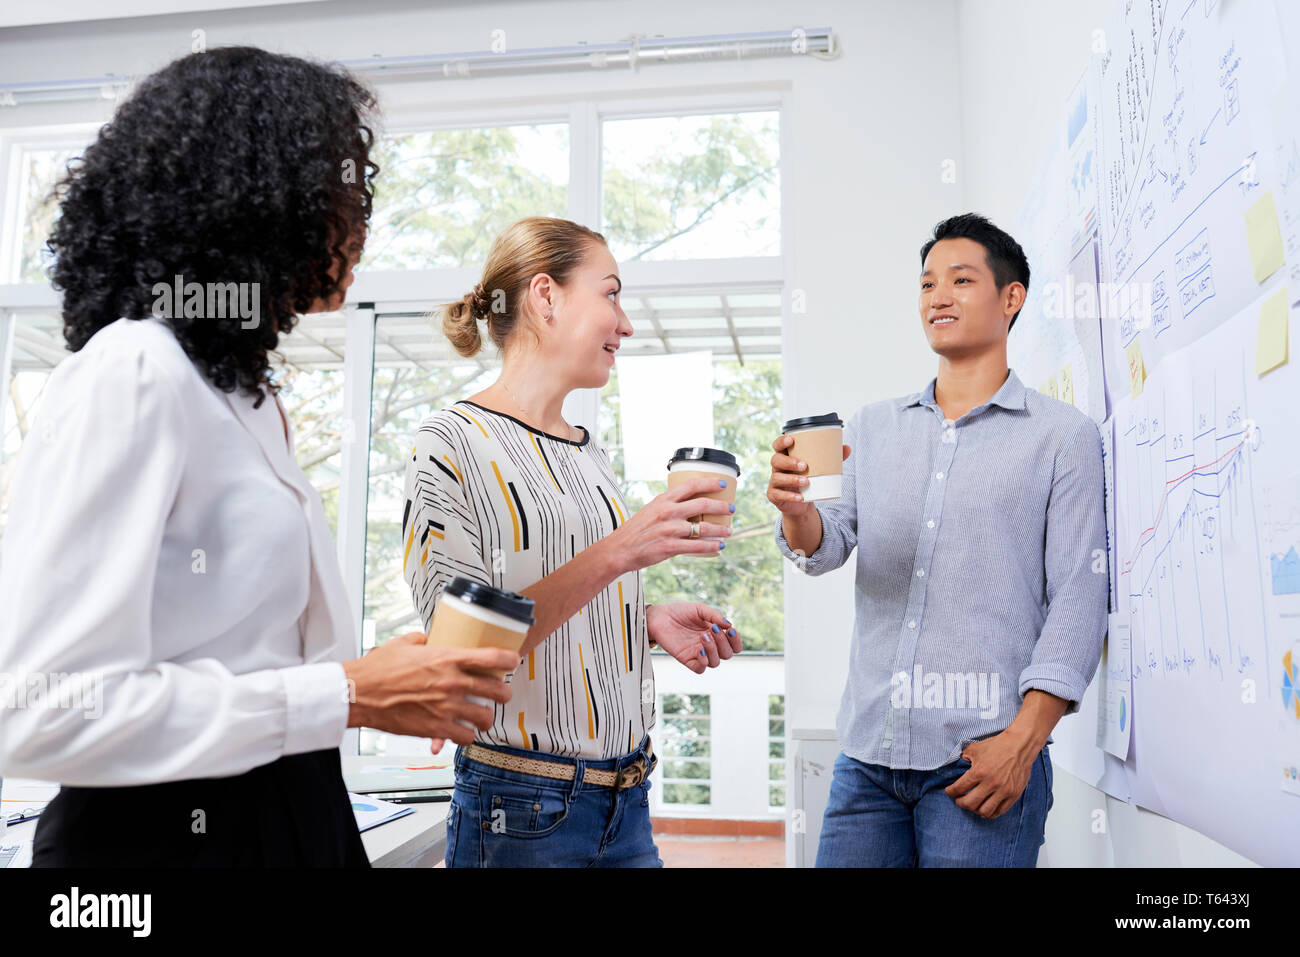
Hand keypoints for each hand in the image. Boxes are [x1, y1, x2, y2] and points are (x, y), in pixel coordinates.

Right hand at [341, 633, 516, 749]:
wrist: (359, 693)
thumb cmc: (378, 669)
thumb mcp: (405, 643)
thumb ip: (425, 639)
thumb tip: (432, 638)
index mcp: (447, 658)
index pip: (493, 657)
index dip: (509, 659)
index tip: (512, 661)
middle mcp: (452, 682)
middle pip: (497, 690)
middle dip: (504, 693)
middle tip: (501, 694)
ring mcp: (446, 707)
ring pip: (485, 717)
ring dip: (486, 717)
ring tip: (482, 717)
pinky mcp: (436, 728)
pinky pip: (465, 736)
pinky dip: (467, 735)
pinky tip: (463, 731)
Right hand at [609, 476, 734, 571]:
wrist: (620, 549)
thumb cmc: (635, 531)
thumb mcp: (650, 510)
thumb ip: (668, 506)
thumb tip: (687, 506)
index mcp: (663, 500)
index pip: (691, 485)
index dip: (710, 483)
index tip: (722, 483)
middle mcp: (668, 512)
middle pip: (703, 504)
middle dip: (721, 506)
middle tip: (731, 508)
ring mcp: (671, 529)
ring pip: (704, 528)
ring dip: (720, 529)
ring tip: (729, 531)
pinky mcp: (671, 546)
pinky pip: (698, 546)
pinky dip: (712, 546)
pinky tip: (719, 546)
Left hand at [647, 602, 741, 673]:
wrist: (659, 616)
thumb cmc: (679, 612)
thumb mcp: (699, 609)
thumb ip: (714, 615)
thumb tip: (729, 625)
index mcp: (715, 634)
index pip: (734, 645)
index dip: (736, 640)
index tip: (730, 630)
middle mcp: (709, 646)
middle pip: (727, 654)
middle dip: (723, 643)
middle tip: (713, 630)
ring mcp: (698, 653)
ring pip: (715, 662)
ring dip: (713, 650)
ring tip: (703, 637)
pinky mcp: (687, 659)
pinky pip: (700, 669)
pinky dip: (703, 662)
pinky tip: (700, 651)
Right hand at [768, 434, 850, 516]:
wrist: (801, 502)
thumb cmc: (809, 478)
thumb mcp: (819, 468)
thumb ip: (832, 458)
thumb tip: (848, 448)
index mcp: (785, 456)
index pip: (777, 445)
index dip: (781, 441)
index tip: (791, 440)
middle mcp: (777, 468)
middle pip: (776, 460)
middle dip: (789, 462)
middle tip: (804, 465)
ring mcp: (774, 482)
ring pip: (777, 477)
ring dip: (792, 479)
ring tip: (806, 481)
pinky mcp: (774, 495)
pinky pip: (779, 495)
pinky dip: (790, 496)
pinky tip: (801, 497)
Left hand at [943, 730, 1036, 818]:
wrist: (1020, 746)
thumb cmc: (997, 746)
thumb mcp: (975, 748)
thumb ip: (964, 757)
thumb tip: (958, 764)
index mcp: (979, 771)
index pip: (959, 788)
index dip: (951, 792)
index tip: (949, 792)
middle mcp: (991, 783)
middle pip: (970, 803)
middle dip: (960, 803)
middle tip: (959, 800)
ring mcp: (1004, 791)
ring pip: (985, 811)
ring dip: (975, 810)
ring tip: (972, 805)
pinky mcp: (1014, 795)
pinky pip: (1000, 811)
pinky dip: (990, 813)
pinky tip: (985, 809)